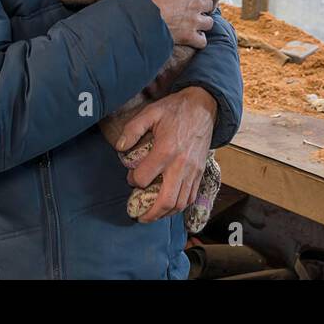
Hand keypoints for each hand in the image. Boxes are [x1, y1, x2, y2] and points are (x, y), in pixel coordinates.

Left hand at [116, 87, 216, 222]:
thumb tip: (119, 147)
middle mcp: (180, 165)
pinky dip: (179, 206)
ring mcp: (193, 171)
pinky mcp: (200, 172)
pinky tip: (169, 206)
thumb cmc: (176, 109)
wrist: (204, 106)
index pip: (144, 178)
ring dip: (165, 214)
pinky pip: (191, 197)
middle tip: (139, 216)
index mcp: (165, 150)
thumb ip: (132, 129)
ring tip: (153, 215)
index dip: (133, 180)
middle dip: (151, 214)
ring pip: (180, 203)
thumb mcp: (150, 112)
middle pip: (166, 201)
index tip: (130, 177)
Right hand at [145, 0, 212, 47]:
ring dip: (203, 22)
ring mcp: (194, 21)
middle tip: (194, 7)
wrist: (143, 17)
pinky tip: (194, 37)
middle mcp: (196, 4)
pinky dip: (199, 40)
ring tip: (196, 22)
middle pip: (209, 3)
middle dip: (202, 5)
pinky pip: (202, 41)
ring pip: (209, 22)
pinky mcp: (189, 36)